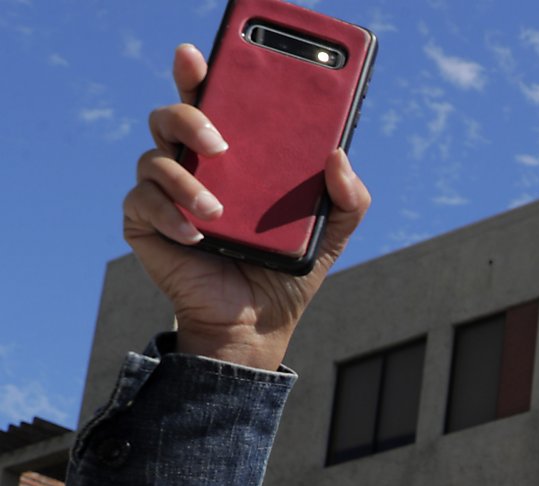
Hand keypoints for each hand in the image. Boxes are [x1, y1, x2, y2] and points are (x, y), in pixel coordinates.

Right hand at [127, 44, 370, 370]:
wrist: (258, 323)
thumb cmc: (286, 269)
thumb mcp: (329, 233)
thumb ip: (346, 198)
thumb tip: (339, 157)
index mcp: (231, 157)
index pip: (209, 102)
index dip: (198, 75)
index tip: (198, 58)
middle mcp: (192, 166)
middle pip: (170, 116)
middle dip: (188, 116)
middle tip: (220, 144)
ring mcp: (164, 193)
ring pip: (152, 157)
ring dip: (184, 181)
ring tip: (217, 212)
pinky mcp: (144, 223)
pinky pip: (141, 201)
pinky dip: (169, 216)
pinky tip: (197, 238)